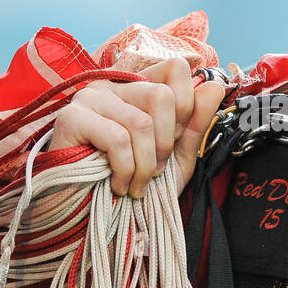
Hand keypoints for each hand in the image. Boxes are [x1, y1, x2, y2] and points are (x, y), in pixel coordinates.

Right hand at [50, 57, 226, 197]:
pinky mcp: (71, 119)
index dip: (185, 107)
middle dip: (165, 143)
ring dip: (145, 164)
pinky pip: (117, 139)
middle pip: (161, 96)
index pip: (175, 68)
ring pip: (141, 122)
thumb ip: (195, 123)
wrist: (90, 218)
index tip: (173, 142)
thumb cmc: (132, 183)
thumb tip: (216, 85)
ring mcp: (89, 98)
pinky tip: (117, 185)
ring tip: (136, 183)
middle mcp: (111, 84)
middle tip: (154, 170)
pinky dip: (125, 170)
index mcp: (137, 87)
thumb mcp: (175, 157)